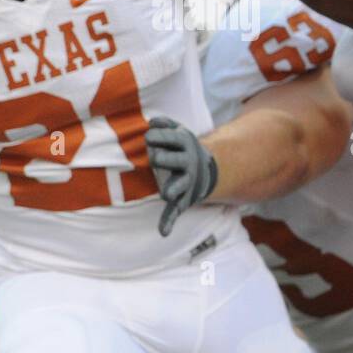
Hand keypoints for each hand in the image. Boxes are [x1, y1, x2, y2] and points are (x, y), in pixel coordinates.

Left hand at [144, 116, 218, 236]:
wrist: (204, 170)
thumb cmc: (181, 148)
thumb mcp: (178, 132)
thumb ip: (166, 125)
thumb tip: (152, 121)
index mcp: (185, 146)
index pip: (173, 139)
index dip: (160, 137)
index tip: (147, 136)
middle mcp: (187, 165)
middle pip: (175, 161)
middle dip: (164, 159)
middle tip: (154, 158)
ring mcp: (184, 183)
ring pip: (179, 185)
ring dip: (172, 189)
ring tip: (166, 194)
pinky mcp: (181, 199)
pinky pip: (174, 211)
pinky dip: (168, 221)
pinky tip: (163, 232)